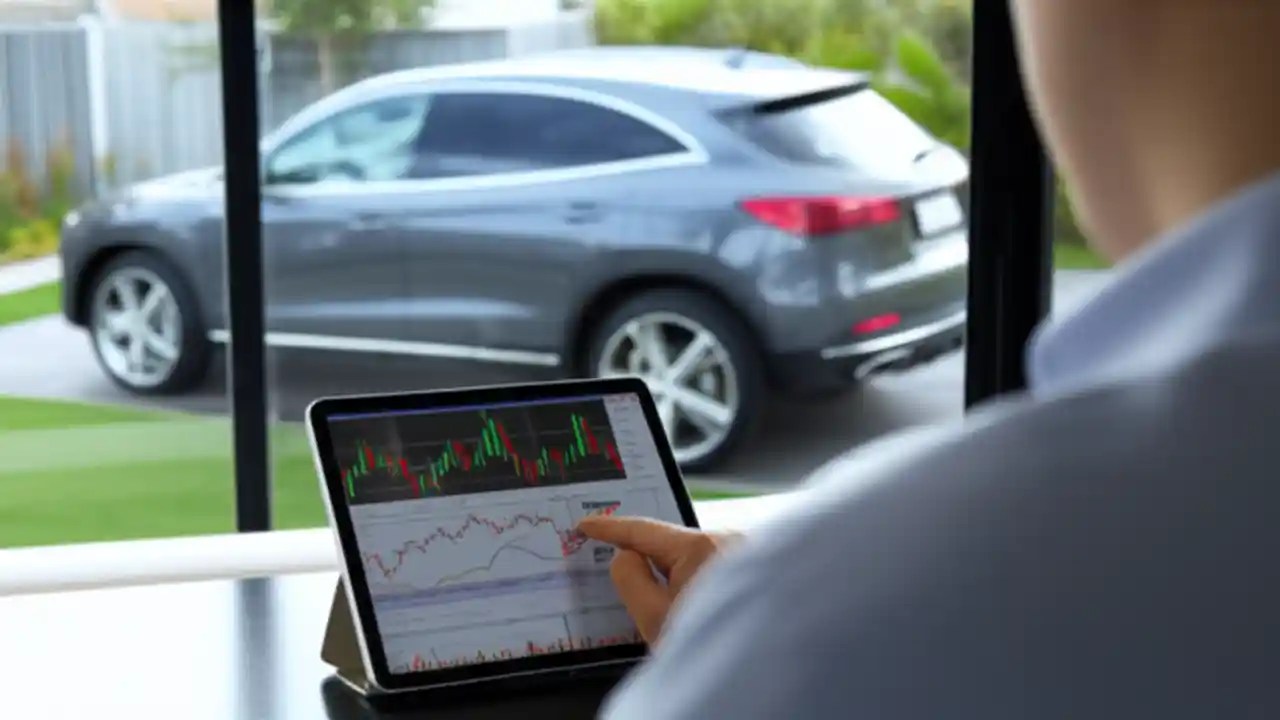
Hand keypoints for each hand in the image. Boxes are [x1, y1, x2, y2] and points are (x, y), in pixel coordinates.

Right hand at [576, 516, 738, 644]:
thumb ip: (629, 578)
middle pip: (670, 543)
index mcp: (701, 547)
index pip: (644, 530)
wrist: (758, 673)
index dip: (610, 528)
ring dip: (673, 573)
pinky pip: (709, 566)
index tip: (587, 525)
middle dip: (646, 556)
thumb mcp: (653, 616)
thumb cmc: (709, 648)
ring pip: (691, 556)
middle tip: (622, 569)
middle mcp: (726, 540)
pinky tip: (689, 604)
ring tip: (668, 605)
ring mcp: (742, 552)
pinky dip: (693, 580)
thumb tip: (627, 556)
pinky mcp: (752, 568)